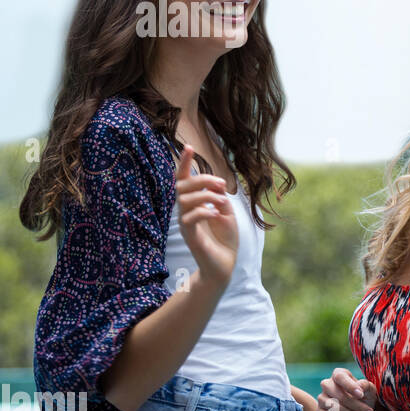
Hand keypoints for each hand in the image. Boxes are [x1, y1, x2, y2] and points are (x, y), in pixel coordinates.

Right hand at [175, 144, 237, 286]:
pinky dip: (204, 212)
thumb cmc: (224, 237)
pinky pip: (189, 219)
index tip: (189, 147)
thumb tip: (217, 184)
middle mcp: (186, 211)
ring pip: (184, 201)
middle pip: (183, 187)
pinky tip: (216, 214)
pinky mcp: (190, 237)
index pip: (184, 180)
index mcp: (194, 203)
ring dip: (205, 196)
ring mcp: (186, 224)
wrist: (224, 263)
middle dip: (202, 179)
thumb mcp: (226, 212)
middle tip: (222, 184)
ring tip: (221, 202)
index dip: (186, 164)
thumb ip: (220, 197)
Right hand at [316, 366, 377, 410]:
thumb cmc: (364, 396)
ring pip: (335, 409)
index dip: (350, 386)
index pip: (340, 377)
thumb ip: (366, 386)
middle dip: (356, 406)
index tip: (361, 395)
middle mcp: (327, 384)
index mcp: (338, 374)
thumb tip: (360, 387)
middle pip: (339, 395)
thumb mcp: (369, 390)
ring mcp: (321, 399)